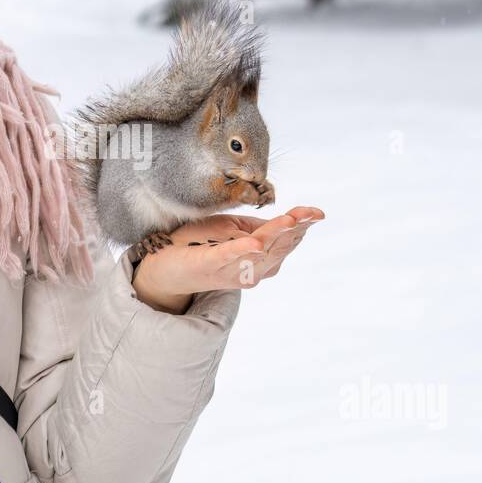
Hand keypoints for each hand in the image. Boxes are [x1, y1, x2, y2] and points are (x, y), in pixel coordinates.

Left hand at [130, 206, 323, 313]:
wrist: (164, 264)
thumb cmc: (200, 243)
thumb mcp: (234, 229)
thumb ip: (258, 226)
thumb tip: (287, 219)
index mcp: (258, 259)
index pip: (286, 240)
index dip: (302, 225)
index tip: (317, 213)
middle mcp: (250, 269)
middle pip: (278, 247)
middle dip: (295, 229)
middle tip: (311, 214)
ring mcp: (230, 269)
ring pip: (260, 251)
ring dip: (275, 235)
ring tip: (291, 220)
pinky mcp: (209, 264)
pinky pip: (228, 257)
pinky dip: (242, 250)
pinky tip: (255, 243)